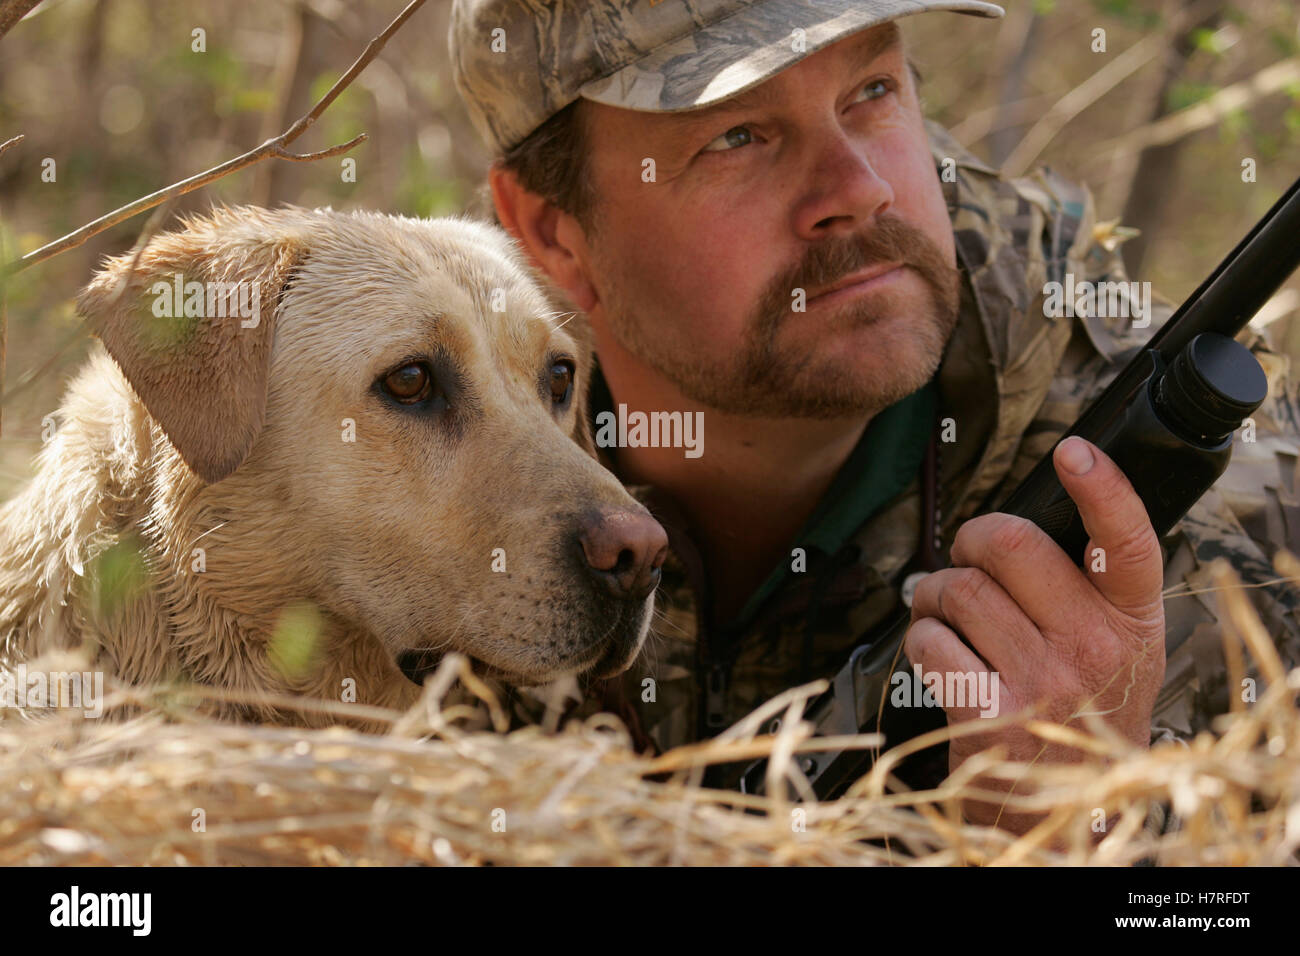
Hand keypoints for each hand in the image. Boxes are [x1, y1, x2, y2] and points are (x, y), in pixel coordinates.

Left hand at [904, 436, 1166, 834]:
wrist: (1063, 814)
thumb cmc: (1081, 721)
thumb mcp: (1118, 657)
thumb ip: (1089, 593)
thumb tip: (1020, 526)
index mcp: (1131, 625)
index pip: (1127, 541)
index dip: (1101, 486)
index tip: (1073, 451)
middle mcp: (1092, 648)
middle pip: (1008, 544)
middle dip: (969, 540)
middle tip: (965, 558)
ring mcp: (1040, 681)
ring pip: (957, 588)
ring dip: (935, 592)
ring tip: (947, 614)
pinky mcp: (986, 712)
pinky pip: (928, 638)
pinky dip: (921, 638)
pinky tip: (941, 655)